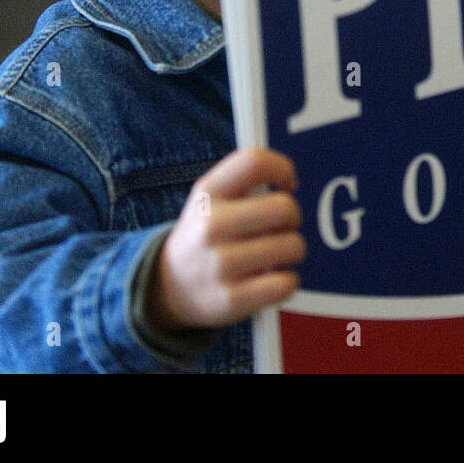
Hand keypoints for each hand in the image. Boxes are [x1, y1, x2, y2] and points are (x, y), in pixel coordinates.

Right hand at [147, 147, 304, 329]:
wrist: (169, 286)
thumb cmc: (207, 233)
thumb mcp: (211, 197)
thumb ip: (245, 180)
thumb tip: (290, 181)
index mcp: (208, 192)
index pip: (254, 162)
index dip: (283, 168)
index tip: (288, 184)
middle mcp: (211, 225)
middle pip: (285, 207)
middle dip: (294, 217)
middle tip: (282, 227)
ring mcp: (221, 264)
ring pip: (292, 246)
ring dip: (293, 250)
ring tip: (275, 254)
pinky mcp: (232, 299)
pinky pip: (286, 283)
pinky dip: (288, 281)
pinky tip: (272, 278)